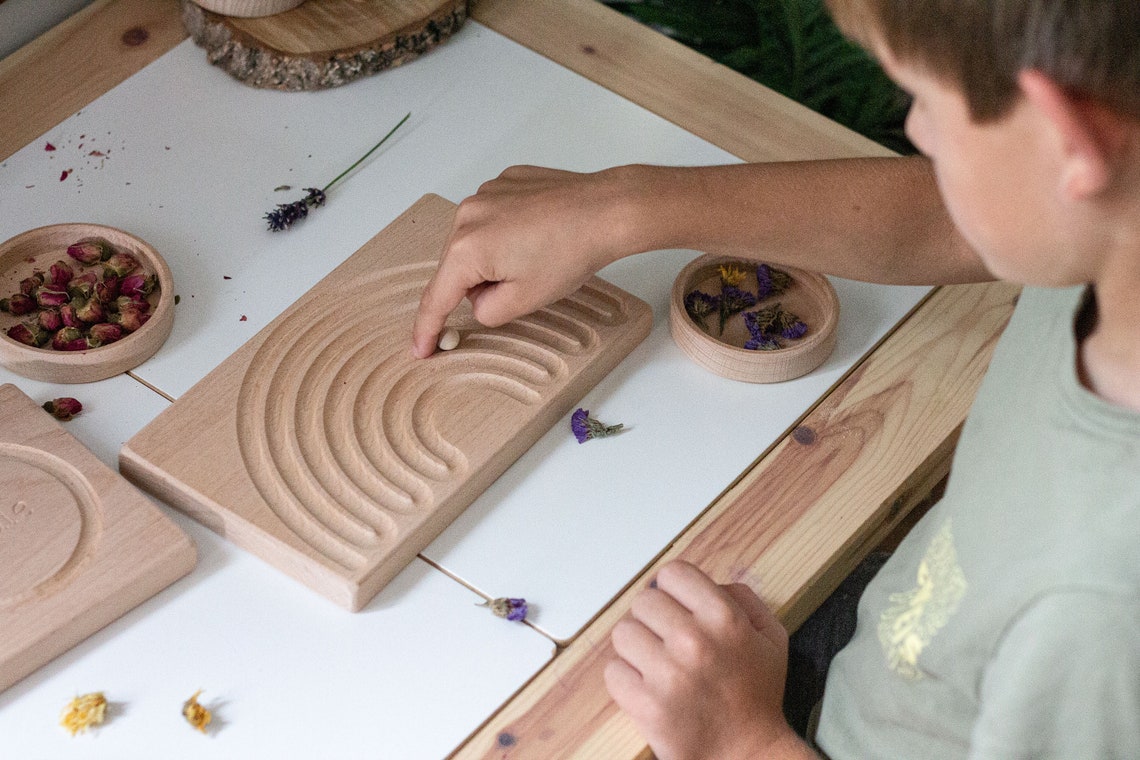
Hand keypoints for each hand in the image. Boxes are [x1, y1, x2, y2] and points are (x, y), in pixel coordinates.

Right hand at [411, 165, 645, 357]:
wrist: (606, 211)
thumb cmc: (572, 251)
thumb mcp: (525, 300)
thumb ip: (487, 312)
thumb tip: (479, 303)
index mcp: (466, 248)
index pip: (438, 297)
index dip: (428, 328)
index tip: (421, 348)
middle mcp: (467, 215)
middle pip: (458, 267)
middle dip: (481, 283)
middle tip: (523, 283)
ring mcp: (486, 193)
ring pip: (475, 241)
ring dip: (495, 256)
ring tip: (536, 254)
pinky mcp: (505, 181)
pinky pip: (494, 217)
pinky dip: (507, 231)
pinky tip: (538, 233)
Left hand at [605, 560, 812, 759]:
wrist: (748, 753)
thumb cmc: (756, 695)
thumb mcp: (770, 636)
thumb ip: (742, 598)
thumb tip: (707, 583)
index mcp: (724, 619)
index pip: (672, 574)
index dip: (673, 590)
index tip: (677, 608)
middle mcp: (695, 641)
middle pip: (643, 601)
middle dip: (654, 620)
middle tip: (668, 642)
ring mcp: (668, 675)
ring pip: (623, 633)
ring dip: (637, 648)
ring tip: (658, 665)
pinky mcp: (647, 706)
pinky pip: (613, 671)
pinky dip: (626, 679)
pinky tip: (648, 687)